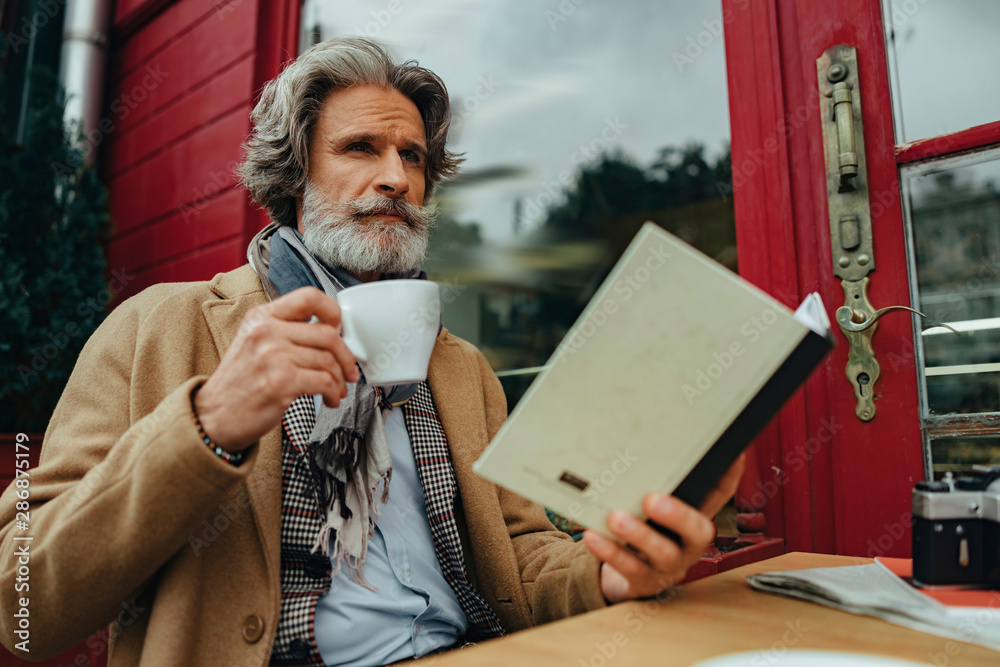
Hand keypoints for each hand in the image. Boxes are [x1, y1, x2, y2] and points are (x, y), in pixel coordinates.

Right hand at [194, 287, 360, 451]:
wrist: (214, 416)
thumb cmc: (240, 382)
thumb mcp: (255, 343)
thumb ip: (287, 331)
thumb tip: (331, 333)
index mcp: (263, 317)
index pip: (309, 297)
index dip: (333, 312)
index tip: (340, 330)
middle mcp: (267, 331)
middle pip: (328, 334)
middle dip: (346, 356)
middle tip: (348, 370)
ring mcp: (273, 356)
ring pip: (328, 360)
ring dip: (339, 380)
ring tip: (336, 390)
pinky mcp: (281, 382)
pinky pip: (324, 381)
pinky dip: (333, 392)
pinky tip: (329, 399)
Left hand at [582, 454, 744, 602]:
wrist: (628, 577)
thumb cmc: (646, 531)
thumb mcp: (656, 508)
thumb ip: (660, 482)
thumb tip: (651, 437)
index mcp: (696, 519)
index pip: (720, 494)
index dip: (730, 475)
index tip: (732, 452)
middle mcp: (689, 544)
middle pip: (697, 531)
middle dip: (678, 514)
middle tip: (652, 499)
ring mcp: (669, 566)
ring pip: (662, 553)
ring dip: (639, 534)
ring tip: (616, 518)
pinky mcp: (645, 581)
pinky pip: (629, 568)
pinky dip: (610, 551)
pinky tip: (593, 536)